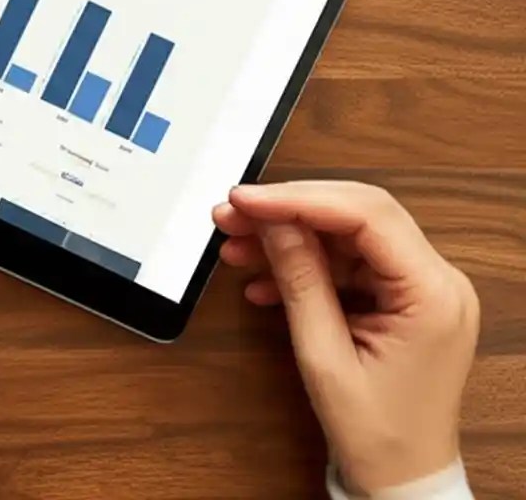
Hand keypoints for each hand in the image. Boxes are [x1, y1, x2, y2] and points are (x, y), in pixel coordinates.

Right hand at [214, 182, 479, 492]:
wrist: (402, 476)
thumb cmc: (377, 432)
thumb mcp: (324, 356)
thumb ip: (300, 280)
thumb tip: (275, 223)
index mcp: (433, 294)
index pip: (365, 216)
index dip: (299, 199)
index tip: (246, 200)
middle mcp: (438, 281)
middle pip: (357, 215)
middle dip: (289, 210)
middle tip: (233, 213)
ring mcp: (422, 288)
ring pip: (347, 236)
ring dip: (289, 237)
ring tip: (236, 244)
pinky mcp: (403, 298)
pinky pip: (350, 264)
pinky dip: (304, 265)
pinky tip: (262, 278)